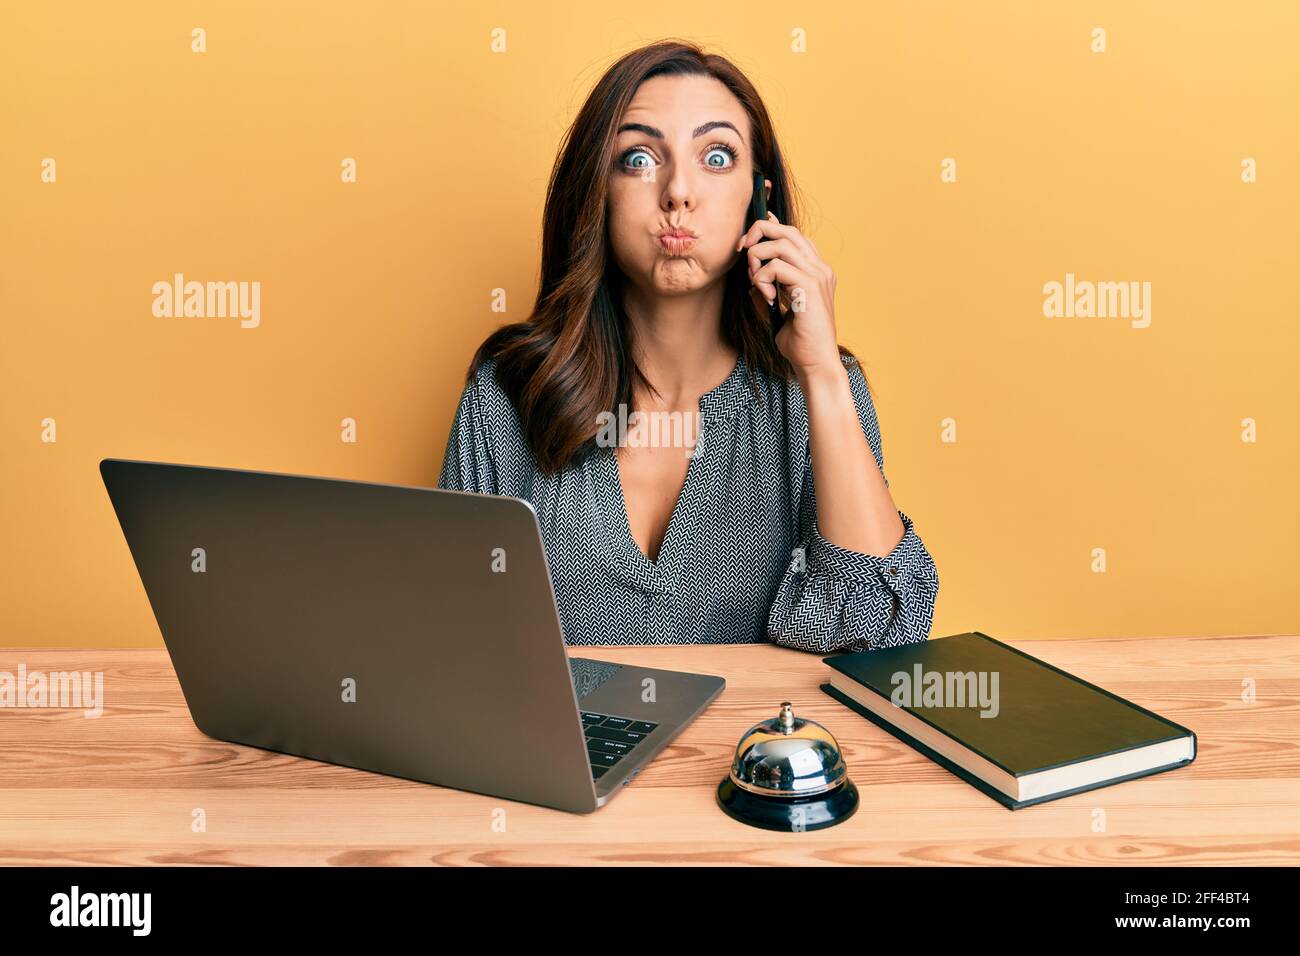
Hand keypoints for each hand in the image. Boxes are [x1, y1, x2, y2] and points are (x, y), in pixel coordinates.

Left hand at [736, 211, 842, 380]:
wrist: (815, 363)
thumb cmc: (800, 342)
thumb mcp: (780, 312)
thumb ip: (770, 292)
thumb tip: (752, 279)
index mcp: (817, 271)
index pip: (794, 235)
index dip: (769, 228)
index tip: (748, 240)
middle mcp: (820, 268)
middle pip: (787, 230)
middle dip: (758, 234)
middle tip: (742, 251)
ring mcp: (818, 275)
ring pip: (780, 243)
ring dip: (757, 257)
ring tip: (754, 280)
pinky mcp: (811, 286)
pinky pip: (776, 267)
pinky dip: (762, 279)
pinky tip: (767, 298)